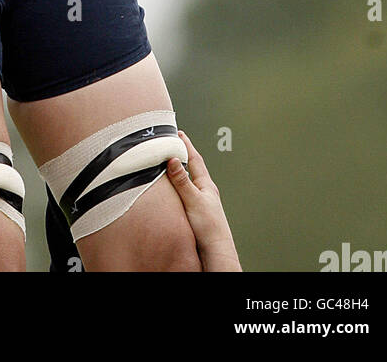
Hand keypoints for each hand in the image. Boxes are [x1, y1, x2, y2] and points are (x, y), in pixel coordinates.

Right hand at [166, 131, 241, 271]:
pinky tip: (173, 192)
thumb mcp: (193, 200)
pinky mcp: (195, 214)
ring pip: (189, 182)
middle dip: (183, 156)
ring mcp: (201, 203)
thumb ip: (182, 181)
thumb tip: (172, 159)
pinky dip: (178, 188)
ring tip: (170, 164)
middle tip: (173, 144)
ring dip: (180, 172)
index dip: (186, 145)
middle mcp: (204, 192)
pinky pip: (185, 194)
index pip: (195, 160)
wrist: (216, 253)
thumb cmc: (210, 228)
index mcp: (206, 186)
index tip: (179, 133)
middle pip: (192, 169)